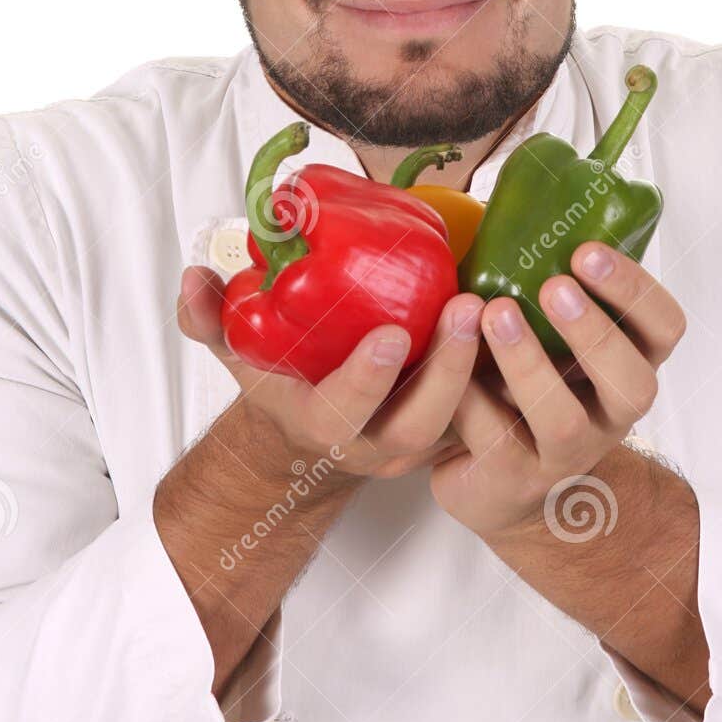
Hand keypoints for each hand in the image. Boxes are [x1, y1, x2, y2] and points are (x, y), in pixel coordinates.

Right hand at [178, 266, 484, 480]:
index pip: (346, 412)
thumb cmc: (280, 382)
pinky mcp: (453, 430)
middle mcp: (376, 445)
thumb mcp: (237, 353)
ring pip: (461, 419)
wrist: (313, 426)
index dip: (369, 378)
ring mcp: (419, 442)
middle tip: (466, 309)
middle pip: (419, 422)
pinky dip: (504, 374)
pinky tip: (526, 321)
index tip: (392, 335)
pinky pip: (485, 412)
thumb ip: (209, 317)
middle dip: (446, 370)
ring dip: (482, 368)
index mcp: (323, 427)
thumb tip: (194, 276)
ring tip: (497, 308)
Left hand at [429, 242, 686, 538]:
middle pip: (634, 385)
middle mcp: (610, 414)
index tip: (587, 250)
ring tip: (495, 312)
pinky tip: (451, 366)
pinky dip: (471, 398)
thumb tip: (518, 203)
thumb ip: (546, 287)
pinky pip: (496, 440)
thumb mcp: (545, 334)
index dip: (636, 291)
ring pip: (564, 420)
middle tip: (554, 285)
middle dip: (595, 332)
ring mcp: (567, 456)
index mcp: (627, 364)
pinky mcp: (515, 481)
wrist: (495, 481)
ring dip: (529, 362)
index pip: (664, 330)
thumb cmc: (519, 383)